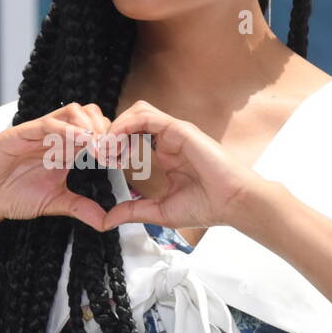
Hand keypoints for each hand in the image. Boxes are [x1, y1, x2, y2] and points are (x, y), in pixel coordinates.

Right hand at [0, 102, 112, 231]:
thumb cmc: (12, 196)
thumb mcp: (55, 203)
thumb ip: (81, 208)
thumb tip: (107, 222)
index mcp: (65, 148)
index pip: (97, 130)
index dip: (112, 140)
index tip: (123, 157)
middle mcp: (54, 135)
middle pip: (90, 114)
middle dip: (106, 129)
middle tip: (113, 151)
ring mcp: (37, 131)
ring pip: (72, 112)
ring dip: (90, 127)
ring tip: (99, 148)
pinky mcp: (20, 133)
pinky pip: (47, 124)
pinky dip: (67, 130)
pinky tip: (81, 142)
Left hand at [94, 100, 265, 233]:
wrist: (234, 203)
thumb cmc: (207, 207)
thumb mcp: (160, 211)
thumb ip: (133, 211)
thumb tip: (106, 220)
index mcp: (167, 155)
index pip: (134, 137)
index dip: (114, 145)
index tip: (100, 161)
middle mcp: (169, 140)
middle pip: (132, 120)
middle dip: (111, 133)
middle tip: (98, 152)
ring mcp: (175, 132)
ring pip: (137, 112)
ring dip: (116, 126)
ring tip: (105, 146)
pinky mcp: (180, 129)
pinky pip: (147, 117)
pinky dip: (127, 124)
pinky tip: (116, 140)